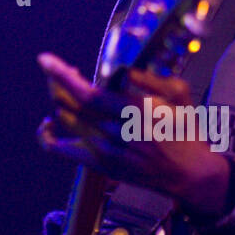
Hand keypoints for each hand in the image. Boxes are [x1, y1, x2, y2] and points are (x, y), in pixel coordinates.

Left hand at [36, 53, 230, 217]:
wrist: (190, 174)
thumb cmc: (185, 129)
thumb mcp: (178, 94)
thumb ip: (148, 78)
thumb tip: (120, 69)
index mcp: (135, 112)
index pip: (87, 93)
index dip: (62, 75)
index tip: (45, 59)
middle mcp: (116, 133)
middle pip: (71, 104)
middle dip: (60, 82)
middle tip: (64, 70)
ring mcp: (106, 152)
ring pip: (67, 120)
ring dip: (61, 100)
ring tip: (69, 90)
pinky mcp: (101, 165)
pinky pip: (62, 150)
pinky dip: (48, 136)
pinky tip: (47, 124)